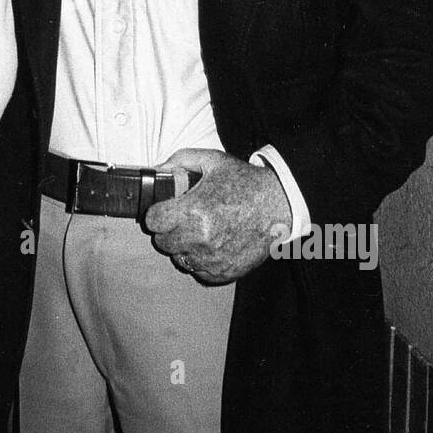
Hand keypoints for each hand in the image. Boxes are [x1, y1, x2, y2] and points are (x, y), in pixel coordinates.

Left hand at [144, 149, 292, 284]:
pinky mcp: (224, 272)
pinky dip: (200, 260)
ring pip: (179, 258)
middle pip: (162, 242)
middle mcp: (200, 238)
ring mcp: (212, 258)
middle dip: (169, 230)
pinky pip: (197, 271)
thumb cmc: (245, 182)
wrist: (280, 204)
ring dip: (184, 247)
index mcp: (193, 210)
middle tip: (183, 219)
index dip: (157, 213)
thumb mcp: (213, 161)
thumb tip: (157, 170)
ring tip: (199, 231)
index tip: (165, 210)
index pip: (153, 221)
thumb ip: (180, 161)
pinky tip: (212, 244)